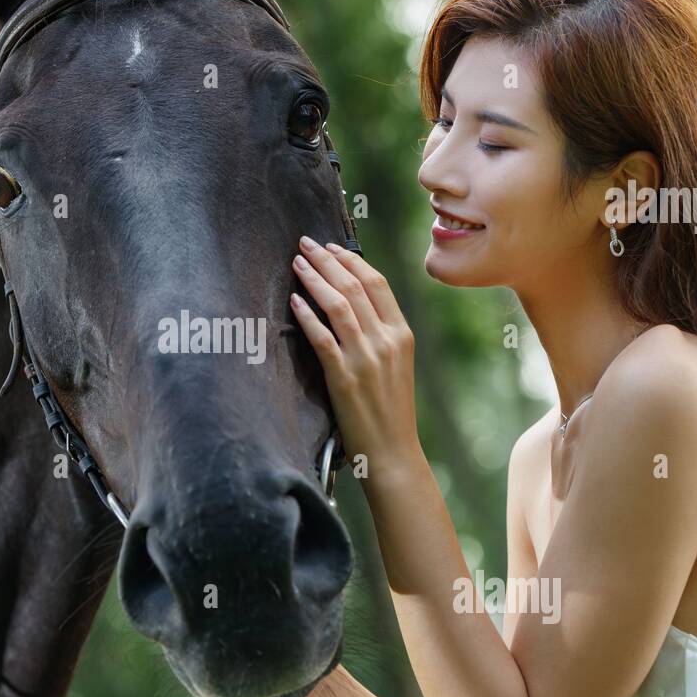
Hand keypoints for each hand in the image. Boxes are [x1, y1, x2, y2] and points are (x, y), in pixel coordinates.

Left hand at [289, 236, 421, 475]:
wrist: (392, 452)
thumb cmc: (390, 410)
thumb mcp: (397, 365)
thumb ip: (381, 334)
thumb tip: (351, 302)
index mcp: (402, 334)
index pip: (377, 284)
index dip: (352, 260)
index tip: (331, 247)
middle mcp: (387, 341)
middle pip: (355, 286)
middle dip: (327, 260)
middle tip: (305, 244)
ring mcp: (366, 358)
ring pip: (338, 305)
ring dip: (314, 279)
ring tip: (297, 263)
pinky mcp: (345, 377)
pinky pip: (322, 337)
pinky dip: (307, 315)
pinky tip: (294, 300)